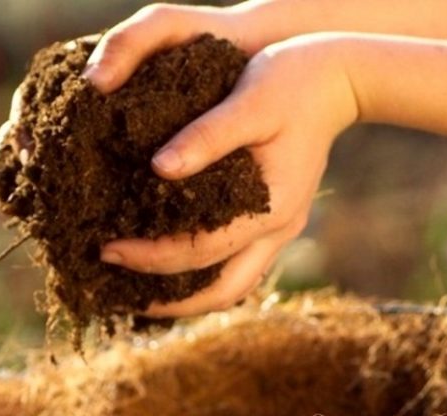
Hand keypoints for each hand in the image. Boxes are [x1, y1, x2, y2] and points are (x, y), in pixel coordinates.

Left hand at [94, 34, 358, 316]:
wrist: (338, 79)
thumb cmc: (292, 82)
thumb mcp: (250, 101)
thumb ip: (206, 136)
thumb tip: (157, 169)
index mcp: (271, 208)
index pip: (201, 252)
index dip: (151, 258)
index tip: (107, 251)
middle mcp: (279, 231)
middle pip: (224, 292)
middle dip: (172, 304)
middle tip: (123, 297)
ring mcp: (281, 231)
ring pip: (234, 286)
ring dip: (190, 298)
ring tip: (143, 293)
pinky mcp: (277, 222)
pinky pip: (239, 266)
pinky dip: (206, 275)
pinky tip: (174, 267)